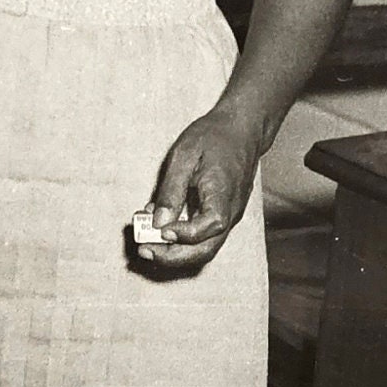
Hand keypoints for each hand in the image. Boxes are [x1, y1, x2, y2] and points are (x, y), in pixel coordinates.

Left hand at [135, 111, 261, 274]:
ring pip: (205, 248)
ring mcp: (229, 217)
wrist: (242, 129)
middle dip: (173, 257)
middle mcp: (231, 212)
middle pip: (206, 250)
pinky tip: (160, 229)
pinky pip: (204, 237)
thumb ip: (172, 190)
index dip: (183, 235)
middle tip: (144, 250)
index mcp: (224, 195)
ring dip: (176, 253)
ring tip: (147, 244)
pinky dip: (182, 240)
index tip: (159, 231)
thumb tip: (158, 222)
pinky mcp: (223, 215)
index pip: (209, 227)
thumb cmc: (214, 137)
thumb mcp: (185, 155)